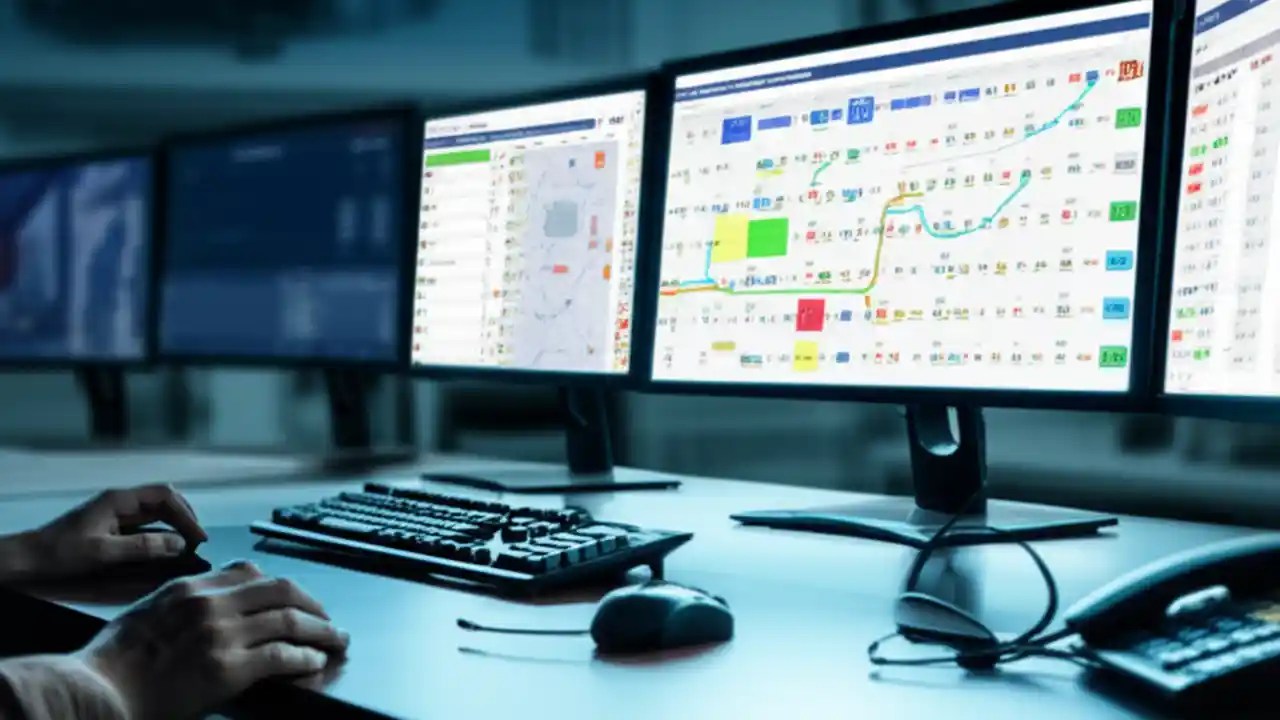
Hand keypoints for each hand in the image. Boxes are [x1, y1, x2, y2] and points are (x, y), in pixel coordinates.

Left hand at [2, 484, 207, 581]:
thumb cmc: (61, 553)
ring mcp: (116, 512)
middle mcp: (120, 501)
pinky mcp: (113, 525)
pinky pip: (146, 523)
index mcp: (119, 499)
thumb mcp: (103, 552)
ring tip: (188, 546)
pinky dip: (162, 533)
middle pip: (164, 500)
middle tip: (198, 542)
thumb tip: (178, 544)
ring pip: (157, 511)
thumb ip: (142, 548)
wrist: (28, 558)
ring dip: (175, 525)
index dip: (186, 515)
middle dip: (185, 518)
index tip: (198, 538)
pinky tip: (167, 548)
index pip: (164, 496)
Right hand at [80, 560, 348, 719]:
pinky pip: (282, 655)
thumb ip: (181, 603)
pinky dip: (306, 657)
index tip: (295, 598)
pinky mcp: (227, 668)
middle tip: (327, 618)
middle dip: (313, 603)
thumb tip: (206, 604)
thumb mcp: (145, 613)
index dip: (281, 585)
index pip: (250, 572)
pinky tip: (315, 662)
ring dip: (321, 631)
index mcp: (190, 587)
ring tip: (335, 641)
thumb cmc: (111, 664)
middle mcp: (210, 604)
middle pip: (281, 590)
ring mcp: (221, 634)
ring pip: (290, 620)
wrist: (95, 693)